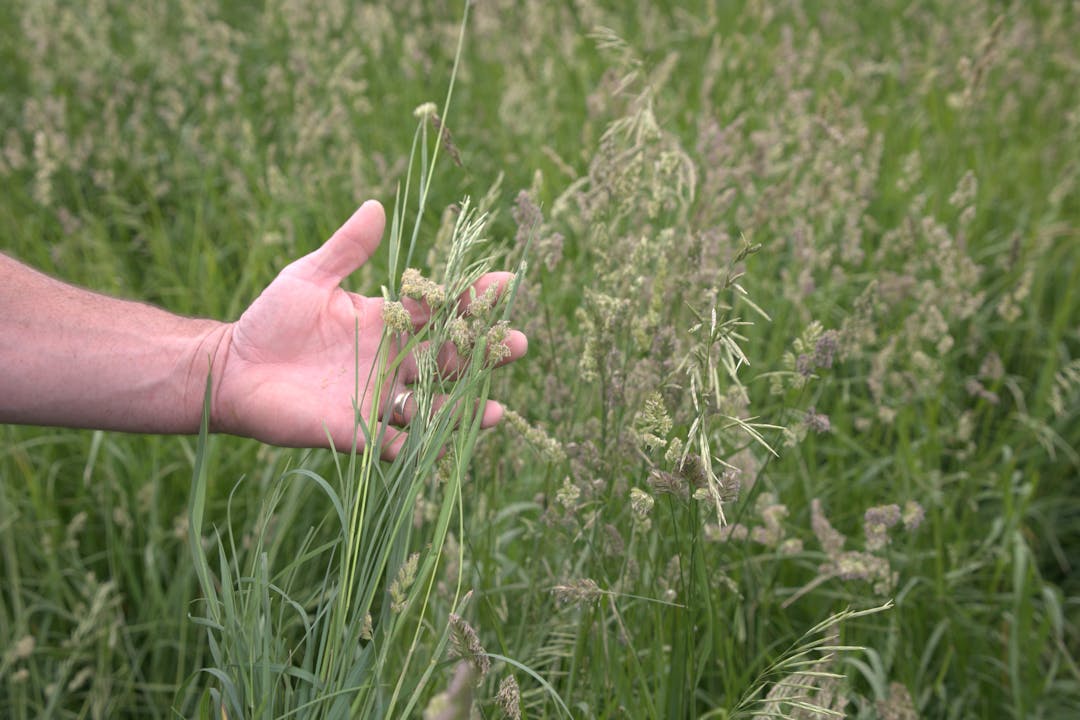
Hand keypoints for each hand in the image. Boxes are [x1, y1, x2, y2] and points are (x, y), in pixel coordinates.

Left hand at [208, 200, 526, 458]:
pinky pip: (394, 445)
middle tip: (517, 345)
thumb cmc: (271, 320)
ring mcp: (378, 399)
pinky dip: (415, 448)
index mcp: (390, 323)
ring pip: (432, 407)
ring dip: (464, 411)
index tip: (504, 283)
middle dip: (486, 354)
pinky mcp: (357, 432)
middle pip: (450, 359)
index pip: (442, 310)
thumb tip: (375, 207)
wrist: (233, 369)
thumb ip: (346, 249)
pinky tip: (439, 449)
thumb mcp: (309, 277)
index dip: (473, 298)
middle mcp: (394, 362)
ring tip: (496, 411)